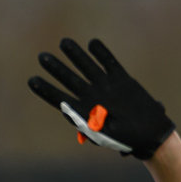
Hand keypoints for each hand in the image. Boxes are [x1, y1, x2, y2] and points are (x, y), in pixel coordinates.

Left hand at [27, 39, 173, 160]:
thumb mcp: (101, 134)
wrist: (148, 134)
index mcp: (82, 111)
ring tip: (64, 42)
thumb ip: (84, 123)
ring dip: (75, 55)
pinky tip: (92, 43)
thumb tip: (68, 111)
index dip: (45, 90)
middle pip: (69, 78)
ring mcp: (105, 86)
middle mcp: (91, 96)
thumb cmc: (124, 139)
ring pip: (86, 67)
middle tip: (41, 57)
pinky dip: (101, 54)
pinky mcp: (121, 79)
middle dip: (56, 68)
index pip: (59, 98)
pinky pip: (109, 63)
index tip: (32, 81)